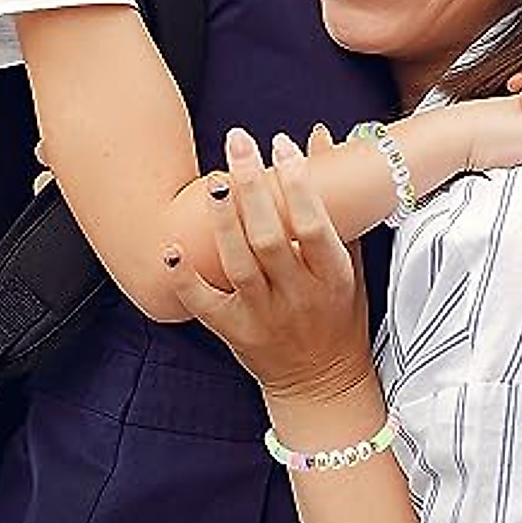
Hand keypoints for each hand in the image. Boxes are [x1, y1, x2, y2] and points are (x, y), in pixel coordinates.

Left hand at [163, 127, 372, 403]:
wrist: (322, 386)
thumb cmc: (338, 314)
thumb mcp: (350, 261)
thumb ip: (335, 202)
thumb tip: (318, 136)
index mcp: (332, 277)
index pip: (314, 225)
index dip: (299, 183)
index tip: (282, 143)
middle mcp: (298, 297)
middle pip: (271, 237)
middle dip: (253, 186)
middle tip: (238, 140)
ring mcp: (264, 317)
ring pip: (238, 264)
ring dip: (224, 219)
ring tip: (215, 179)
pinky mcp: (234, 333)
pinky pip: (203, 304)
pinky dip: (184, 277)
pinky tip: (171, 247)